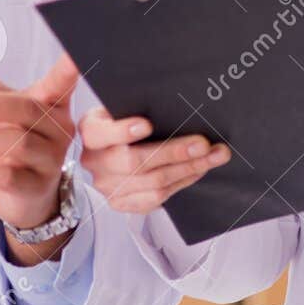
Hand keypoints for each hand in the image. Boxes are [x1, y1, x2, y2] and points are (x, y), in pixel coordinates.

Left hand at [0, 55, 79, 265]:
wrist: (24, 192)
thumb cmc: (13, 137)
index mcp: (52, 102)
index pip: (62, 82)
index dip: (68, 68)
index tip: (73, 54)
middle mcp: (59, 128)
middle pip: (27, 109)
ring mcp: (52, 159)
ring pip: (17, 143)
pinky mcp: (37, 186)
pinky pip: (7, 177)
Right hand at [79, 106, 228, 213]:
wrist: (113, 149)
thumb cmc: (123, 122)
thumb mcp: (122, 107)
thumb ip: (137, 105)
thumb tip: (173, 101)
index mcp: (91, 131)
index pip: (99, 133)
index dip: (122, 130)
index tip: (147, 125)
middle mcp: (94, 162)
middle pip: (133, 162)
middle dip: (173, 152)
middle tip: (202, 144)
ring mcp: (107, 186)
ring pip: (152, 182)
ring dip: (188, 168)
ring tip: (213, 156)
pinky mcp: (122, 203)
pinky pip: (157, 198)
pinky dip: (182, 182)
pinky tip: (198, 169)